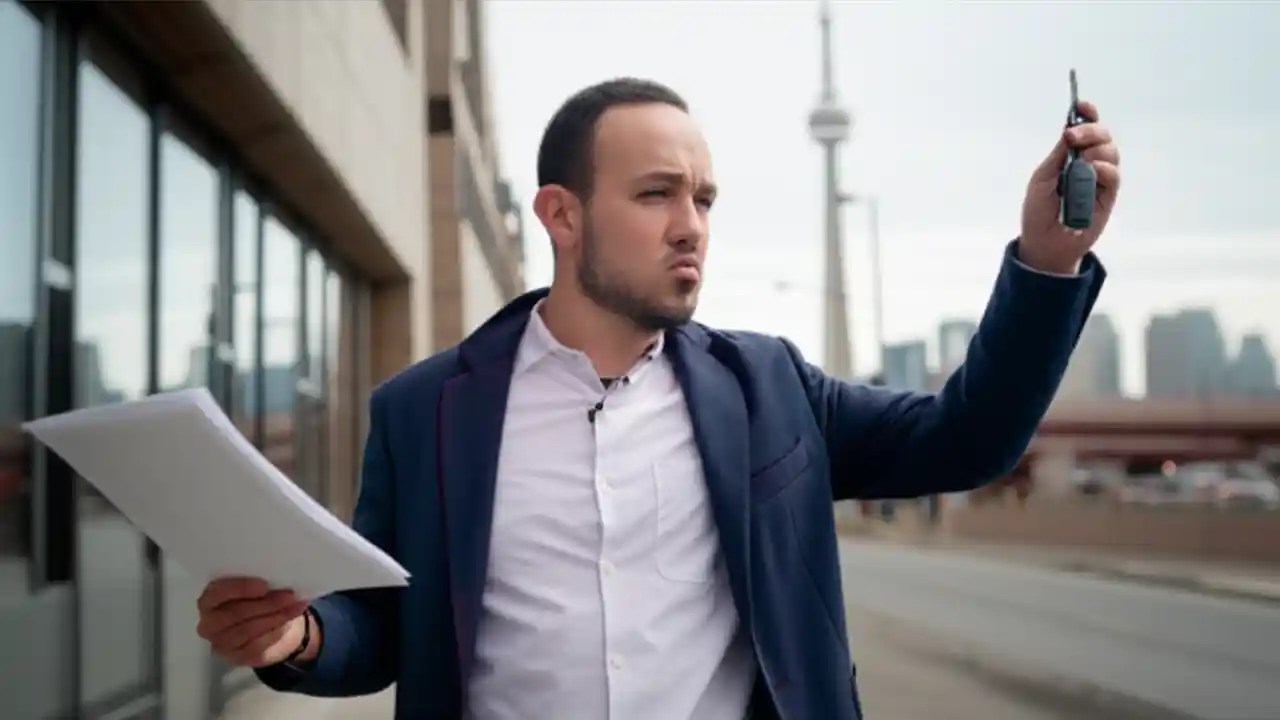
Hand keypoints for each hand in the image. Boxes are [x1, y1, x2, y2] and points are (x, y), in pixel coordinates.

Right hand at [196, 577, 310, 667]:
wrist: (265, 627)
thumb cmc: (256, 600)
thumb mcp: (254, 589)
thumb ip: (258, 585)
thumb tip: (277, 582)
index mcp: (208, 601)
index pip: (219, 593)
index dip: (241, 589)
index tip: (264, 586)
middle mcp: (209, 624)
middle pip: (236, 613)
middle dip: (266, 604)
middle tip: (289, 596)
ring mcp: (222, 643)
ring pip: (248, 630)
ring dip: (275, 617)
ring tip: (295, 607)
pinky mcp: (237, 657)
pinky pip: (257, 647)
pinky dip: (275, 633)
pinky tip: (288, 623)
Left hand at [1019, 100, 1120, 273]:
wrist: (1043, 243)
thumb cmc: (1039, 211)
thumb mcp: (1042, 179)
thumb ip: (1058, 156)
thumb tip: (1069, 131)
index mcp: (1071, 156)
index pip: (1085, 129)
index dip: (1087, 115)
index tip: (1082, 105)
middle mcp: (1089, 164)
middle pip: (1102, 136)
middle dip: (1090, 130)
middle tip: (1073, 136)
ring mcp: (1100, 179)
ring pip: (1111, 152)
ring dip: (1096, 149)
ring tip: (1080, 160)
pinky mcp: (1108, 197)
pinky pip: (1113, 176)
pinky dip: (1103, 169)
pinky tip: (1090, 170)